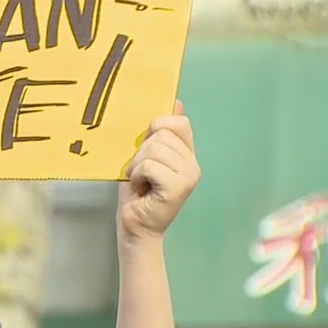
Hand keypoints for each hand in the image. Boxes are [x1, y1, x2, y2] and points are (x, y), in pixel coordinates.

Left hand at [117, 101, 200, 245]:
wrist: (134, 225)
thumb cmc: (136, 191)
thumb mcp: (143, 156)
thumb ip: (158, 134)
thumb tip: (176, 102)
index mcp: (186, 154)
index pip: (178, 122)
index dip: (157, 128)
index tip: (145, 147)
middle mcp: (192, 164)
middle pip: (161, 134)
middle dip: (140, 152)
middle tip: (140, 172)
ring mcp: (189, 175)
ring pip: (153, 149)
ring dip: (136, 165)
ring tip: (140, 181)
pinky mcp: (179, 187)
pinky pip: (149, 165)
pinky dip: (137, 176)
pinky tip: (141, 189)